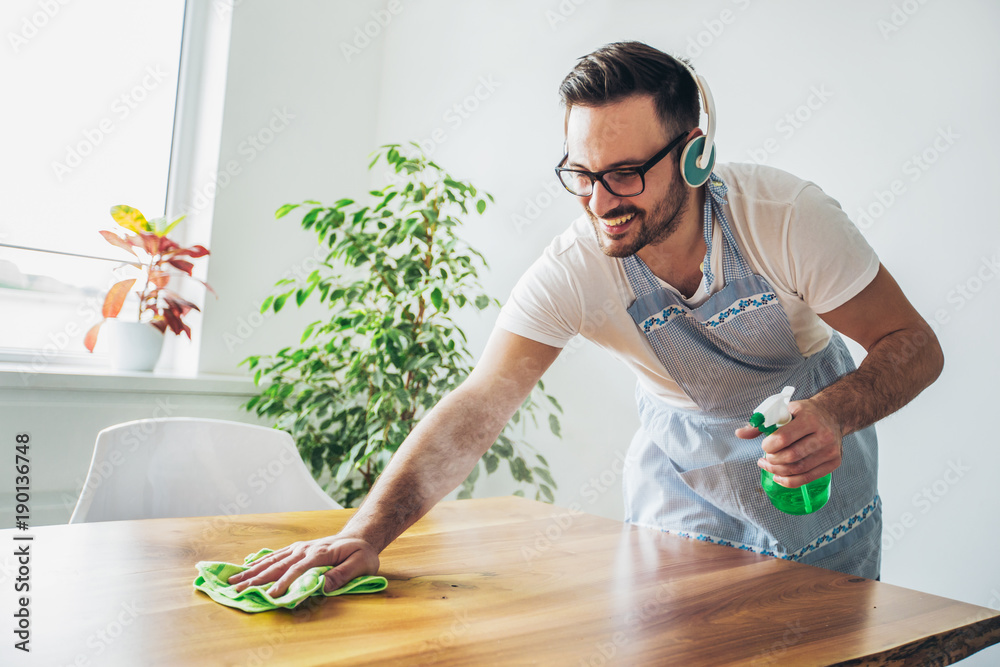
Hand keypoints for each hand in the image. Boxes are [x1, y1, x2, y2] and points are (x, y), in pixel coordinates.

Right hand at [226, 536, 379, 596]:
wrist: (360, 537)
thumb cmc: (362, 553)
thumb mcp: (361, 564)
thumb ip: (342, 575)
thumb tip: (321, 586)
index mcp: (320, 553)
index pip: (298, 570)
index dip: (284, 583)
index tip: (270, 595)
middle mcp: (305, 549)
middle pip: (278, 565)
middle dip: (257, 578)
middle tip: (237, 590)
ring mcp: (299, 548)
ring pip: (272, 560)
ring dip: (252, 570)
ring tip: (233, 580)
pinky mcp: (297, 548)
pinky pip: (275, 555)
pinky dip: (259, 561)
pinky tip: (246, 566)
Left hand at [735, 398, 843, 487]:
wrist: (832, 415)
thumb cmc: (804, 413)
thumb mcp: (785, 411)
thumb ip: (762, 423)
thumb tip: (740, 434)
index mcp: (810, 419)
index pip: (784, 438)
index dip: (769, 445)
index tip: (764, 445)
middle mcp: (824, 436)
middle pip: (791, 457)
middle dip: (772, 460)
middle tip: (765, 458)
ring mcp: (830, 451)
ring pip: (798, 469)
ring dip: (778, 471)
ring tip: (768, 466)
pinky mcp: (834, 463)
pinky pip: (808, 478)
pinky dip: (789, 481)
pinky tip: (778, 476)